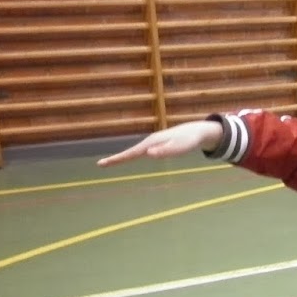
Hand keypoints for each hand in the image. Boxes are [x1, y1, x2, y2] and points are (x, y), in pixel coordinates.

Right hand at [98, 119, 222, 165]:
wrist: (196, 132)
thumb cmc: (188, 141)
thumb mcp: (179, 148)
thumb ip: (165, 151)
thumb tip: (148, 153)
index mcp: (152, 143)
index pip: (131, 153)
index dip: (118, 158)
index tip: (104, 163)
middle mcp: (149, 142)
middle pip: (129, 152)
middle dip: (116, 158)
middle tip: (101, 164)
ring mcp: (152, 143)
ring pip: (134, 152)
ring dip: (122, 157)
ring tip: (109, 162)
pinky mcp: (157, 145)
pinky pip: (141, 152)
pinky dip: (131, 155)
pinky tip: (127, 158)